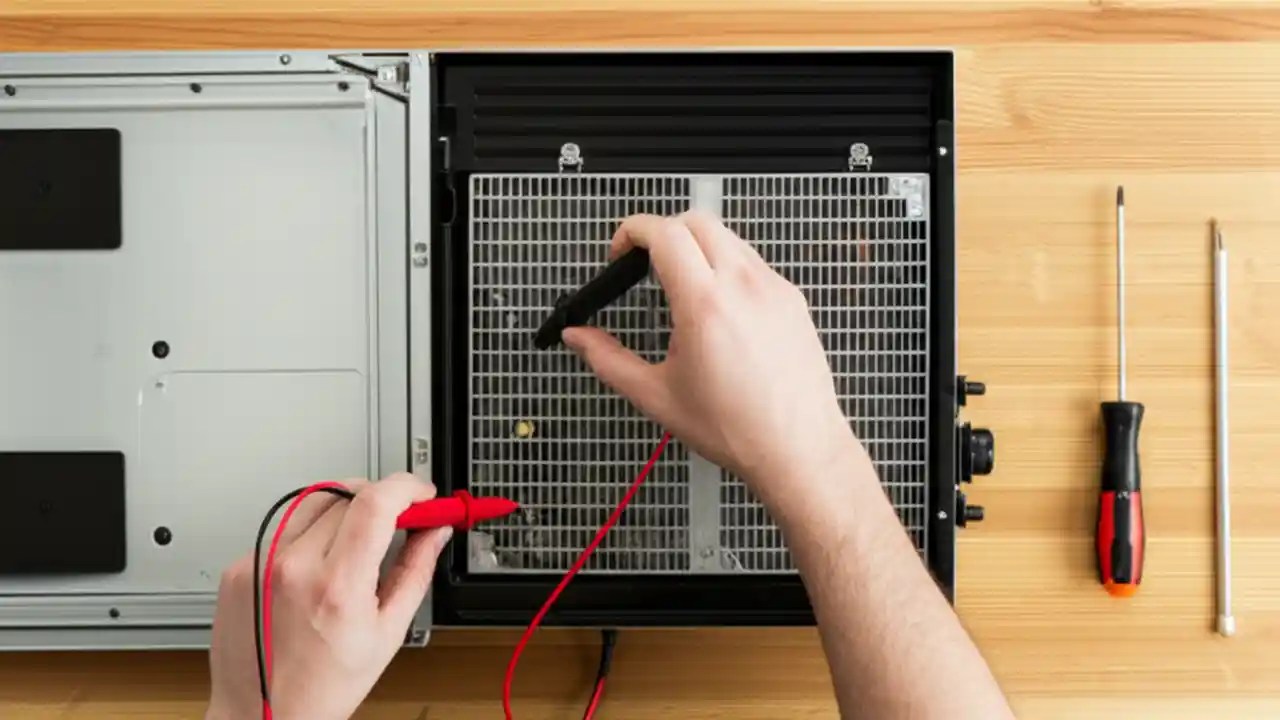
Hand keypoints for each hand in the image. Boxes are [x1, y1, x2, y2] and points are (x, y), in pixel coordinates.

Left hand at [206, 474, 451, 719]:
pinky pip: (284, 528)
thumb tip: (434, 532)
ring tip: (355, 545)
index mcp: (336, 588)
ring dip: (344, 511)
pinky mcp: (239, 567)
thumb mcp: (386, 633)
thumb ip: (415, 571)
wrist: (261, 716)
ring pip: (313, 502)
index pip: (375, 503)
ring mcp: (259, 564)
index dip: (407, 487)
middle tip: (399, 519)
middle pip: (347, 494)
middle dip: (381, 500)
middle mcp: (293, 568)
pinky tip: (318, 566)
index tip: (422, 494)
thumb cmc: (322, 687)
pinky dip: (310, 535)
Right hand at [562, 212, 863, 507]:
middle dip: (663, 231)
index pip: (665, 232)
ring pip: (729, 237)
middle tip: (646, 261)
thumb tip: (580, 338)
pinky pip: (754, 262)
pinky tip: (720, 306)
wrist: (799, 449)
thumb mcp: (657, 396)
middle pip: (697, 220)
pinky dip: (729, 267)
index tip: (621, 249)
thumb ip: (608, 360)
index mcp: (705, 304)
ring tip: (683, 287)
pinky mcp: (793, 299)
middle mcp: (744, 286)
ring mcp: (774, 288)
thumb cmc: (737, 429)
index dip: (632, 231)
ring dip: (698, 246)